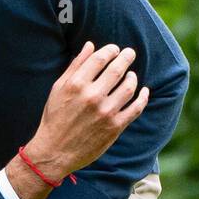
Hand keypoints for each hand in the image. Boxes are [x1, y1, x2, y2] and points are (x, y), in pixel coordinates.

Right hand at [25, 41, 148, 183]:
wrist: (54, 152)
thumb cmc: (54, 119)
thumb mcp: (58, 90)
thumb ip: (75, 67)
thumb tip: (90, 45)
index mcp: (76, 85)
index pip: (101, 58)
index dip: (111, 50)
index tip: (114, 50)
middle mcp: (92, 97)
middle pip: (117, 69)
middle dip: (126, 57)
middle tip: (130, 53)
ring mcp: (105, 112)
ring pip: (129, 87)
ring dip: (133, 77)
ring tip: (131, 75)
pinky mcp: (115, 127)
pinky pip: (135, 108)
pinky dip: (143, 97)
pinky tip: (144, 91)